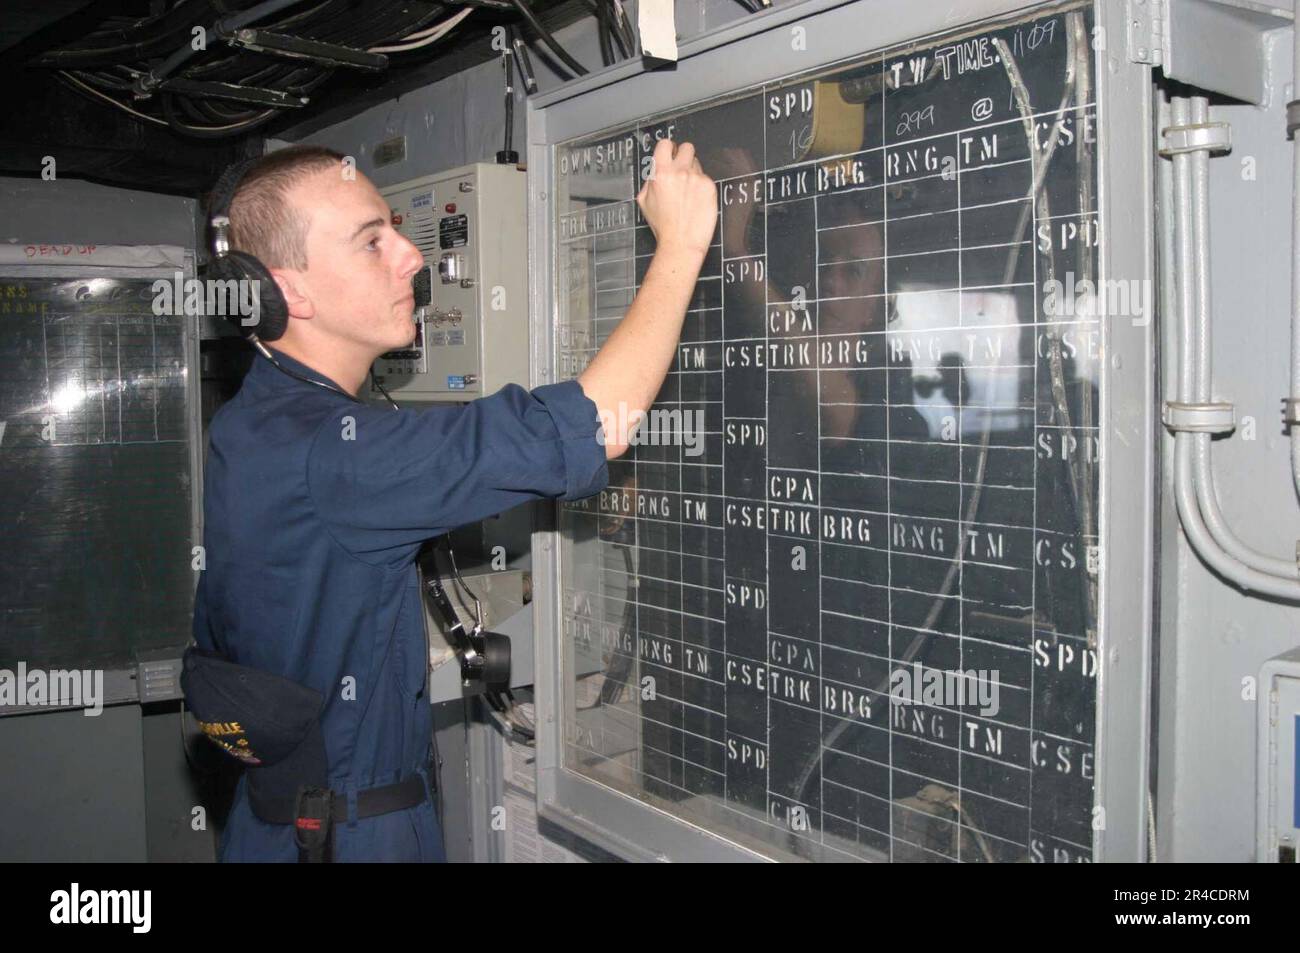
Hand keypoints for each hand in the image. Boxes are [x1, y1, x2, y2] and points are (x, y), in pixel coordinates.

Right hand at [636, 138, 716, 258]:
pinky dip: (702, 187)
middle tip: (682, 170)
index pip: (665, 144)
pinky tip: (696, 200)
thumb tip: (655, 170)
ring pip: (697, 163)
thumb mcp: (644, 201)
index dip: (668, 149)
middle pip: (686, 147)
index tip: (670, 155)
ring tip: (688, 192)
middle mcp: (679, 172)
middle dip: (684, 156)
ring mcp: (696, 178)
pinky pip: (706, 178)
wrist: (681, 243)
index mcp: (661, 173)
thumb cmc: (664, 226)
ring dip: (693, 173)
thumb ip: (649, 181)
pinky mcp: (709, 187)